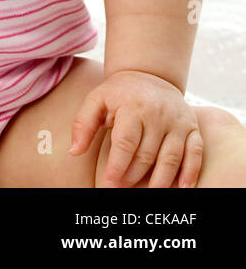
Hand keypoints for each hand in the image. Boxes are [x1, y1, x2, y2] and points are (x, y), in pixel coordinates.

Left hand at [70, 69, 202, 187]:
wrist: (150, 75)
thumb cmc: (119, 93)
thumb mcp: (96, 100)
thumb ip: (83, 124)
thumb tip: (74, 151)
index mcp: (132, 108)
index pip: (125, 143)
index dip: (117, 166)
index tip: (109, 184)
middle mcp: (158, 115)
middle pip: (147, 154)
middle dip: (133, 176)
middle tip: (121, 189)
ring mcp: (178, 122)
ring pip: (171, 158)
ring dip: (160, 180)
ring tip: (147, 193)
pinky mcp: (192, 128)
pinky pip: (195, 153)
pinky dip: (190, 172)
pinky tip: (182, 188)